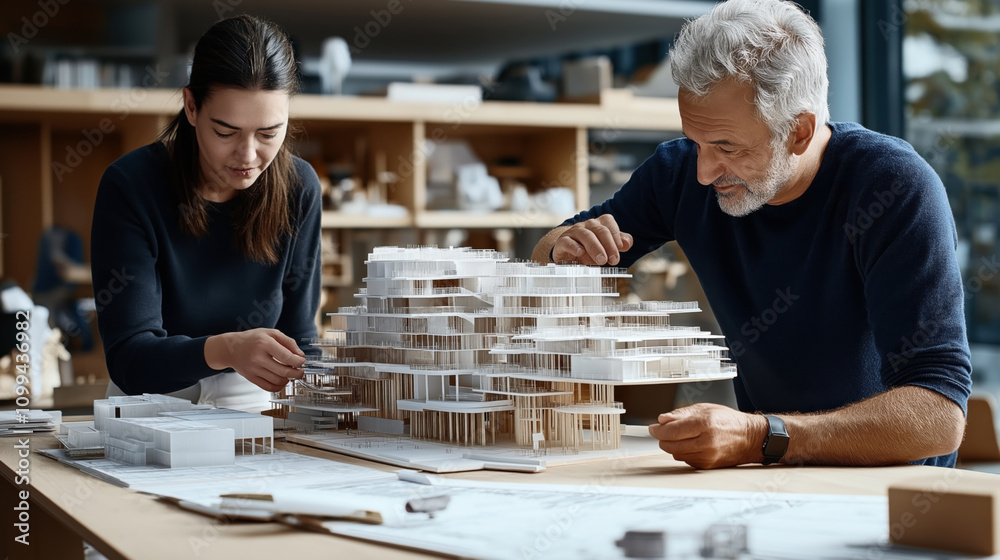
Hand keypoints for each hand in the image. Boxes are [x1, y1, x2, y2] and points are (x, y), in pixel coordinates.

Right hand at [205, 329, 306, 391]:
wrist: (230, 348)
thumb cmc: (252, 339)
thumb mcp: (271, 333)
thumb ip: (288, 342)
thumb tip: (300, 355)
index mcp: (264, 343)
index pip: (287, 357)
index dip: (298, 362)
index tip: (302, 361)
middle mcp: (258, 357)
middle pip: (283, 371)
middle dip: (297, 373)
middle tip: (300, 371)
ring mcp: (254, 369)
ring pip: (277, 380)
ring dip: (289, 379)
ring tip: (290, 374)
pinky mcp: (251, 378)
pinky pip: (268, 387)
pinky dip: (279, 386)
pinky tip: (282, 380)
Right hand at [552, 215, 632, 264]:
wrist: (567, 253)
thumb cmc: (589, 249)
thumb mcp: (606, 247)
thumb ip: (619, 242)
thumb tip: (626, 243)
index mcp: (598, 224)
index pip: (609, 223)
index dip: (616, 236)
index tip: (621, 249)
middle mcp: (586, 226)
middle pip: (599, 230)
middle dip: (608, 245)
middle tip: (614, 260)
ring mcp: (573, 232)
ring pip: (585, 235)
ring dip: (595, 247)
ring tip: (601, 260)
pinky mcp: (562, 242)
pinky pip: (567, 242)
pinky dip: (574, 247)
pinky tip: (580, 253)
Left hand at [648, 403, 766, 468]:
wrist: (749, 438)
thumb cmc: (728, 421)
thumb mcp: (704, 409)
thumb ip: (680, 414)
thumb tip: (662, 419)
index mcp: (704, 424)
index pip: (671, 431)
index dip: (658, 430)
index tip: (653, 428)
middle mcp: (706, 442)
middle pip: (670, 445)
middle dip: (663, 438)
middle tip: (663, 431)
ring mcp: (707, 456)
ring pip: (676, 454)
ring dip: (672, 445)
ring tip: (681, 436)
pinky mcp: (707, 465)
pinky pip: (685, 460)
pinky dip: (683, 452)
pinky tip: (690, 444)